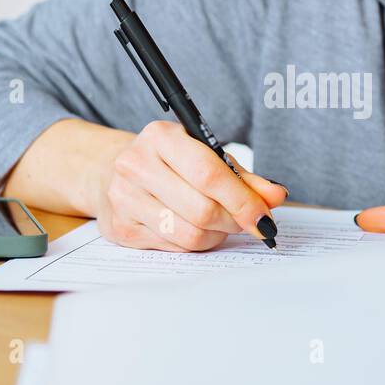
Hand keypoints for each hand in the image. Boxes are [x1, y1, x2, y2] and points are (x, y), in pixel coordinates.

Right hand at [99, 120, 287, 250]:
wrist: (109, 169)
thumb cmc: (168, 161)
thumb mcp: (204, 155)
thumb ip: (242, 177)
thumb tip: (275, 196)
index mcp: (161, 136)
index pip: (209, 175)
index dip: (243, 201)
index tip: (265, 218)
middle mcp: (136, 164)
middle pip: (202, 209)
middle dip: (233, 221)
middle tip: (246, 222)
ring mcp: (123, 198)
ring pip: (189, 234)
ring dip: (216, 235)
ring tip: (219, 224)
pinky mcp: (120, 228)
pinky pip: (173, 247)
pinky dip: (195, 243)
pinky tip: (194, 229)